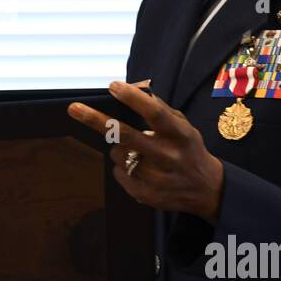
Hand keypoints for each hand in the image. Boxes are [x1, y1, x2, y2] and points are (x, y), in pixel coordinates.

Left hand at [67, 80, 224, 222]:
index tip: (113, 86)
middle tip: (74, 108)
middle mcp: (168, 156)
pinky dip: (122, 166)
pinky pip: (118, 173)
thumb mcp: (184, 127)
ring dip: (118, 148)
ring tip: (136, 150)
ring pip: (117, 154)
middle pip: (126, 135)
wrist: (206, 190)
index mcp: (179, 135)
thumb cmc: (189, 150)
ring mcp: (156, 178)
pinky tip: (138, 167)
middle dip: (96, 120)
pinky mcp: (147, 195)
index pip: (155, 113)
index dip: (133, 99)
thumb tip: (136, 90)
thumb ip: (161, 110)